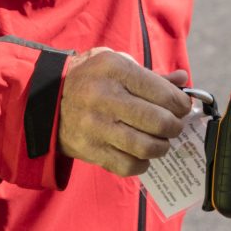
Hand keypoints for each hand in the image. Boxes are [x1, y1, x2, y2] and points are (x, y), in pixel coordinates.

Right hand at [57, 48, 191, 177]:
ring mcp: (95, 126)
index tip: (182, 107)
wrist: (46, 100)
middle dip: (175, 126)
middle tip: (173, 126)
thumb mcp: (117, 64)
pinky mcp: (90, 149)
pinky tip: (141, 155)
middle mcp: (104, 96)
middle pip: (158, 121)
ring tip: (160, 141)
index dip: (180, 103)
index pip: (162, 92)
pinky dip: (142, 163)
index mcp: (114, 69)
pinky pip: (128, 165)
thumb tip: (183, 80)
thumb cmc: (92, 80)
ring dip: (161, 147)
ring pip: (146, 147)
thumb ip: (152, 75)